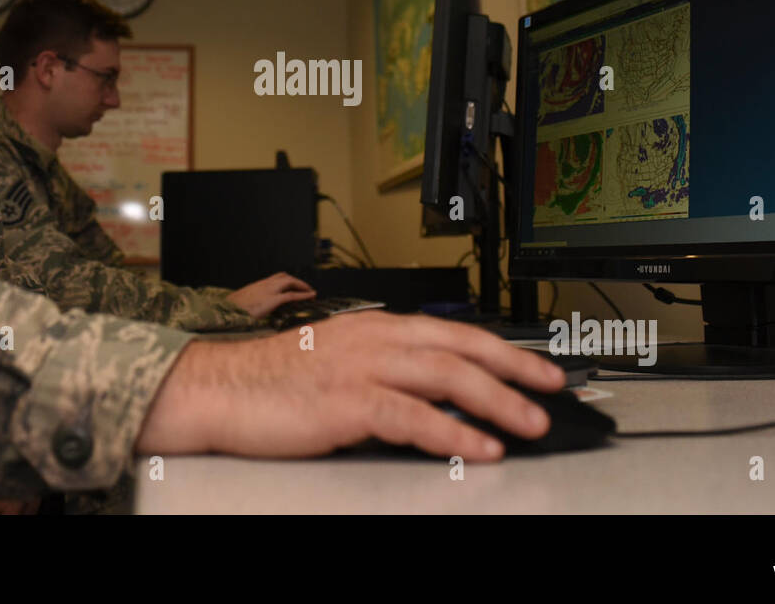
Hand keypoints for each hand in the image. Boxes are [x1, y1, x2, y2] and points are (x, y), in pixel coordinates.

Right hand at [135, 311, 566, 460]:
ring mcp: (361, 367)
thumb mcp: (341, 362)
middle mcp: (375, 338)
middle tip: (554, 389)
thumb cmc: (275, 380)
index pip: (455, 332)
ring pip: (446, 377)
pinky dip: (452, 432)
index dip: (503, 349)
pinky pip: (412, 416)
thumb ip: (389, 371)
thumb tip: (441, 397)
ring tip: (530, 423)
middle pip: (461, 349)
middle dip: (515, 370)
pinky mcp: (346, 401)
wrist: (220, 388)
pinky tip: (479, 446)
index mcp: (377, 327)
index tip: (539, 367)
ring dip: (496, 401)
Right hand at [227, 271, 315, 317]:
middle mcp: (264, 285)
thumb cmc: (232, 310)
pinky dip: (303, 295)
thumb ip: (252, 303)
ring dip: (302, 285)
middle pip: (285, 277)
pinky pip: (291, 295)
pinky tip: (311, 296)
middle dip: (297, 281)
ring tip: (311, 292)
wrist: (226, 311)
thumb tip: (256, 309)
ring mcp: (269, 291)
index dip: (287, 280)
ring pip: (290, 281)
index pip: (276, 277)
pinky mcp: (272, 300)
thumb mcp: (243, 303)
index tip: (294, 285)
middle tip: (306, 288)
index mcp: (258, 285)